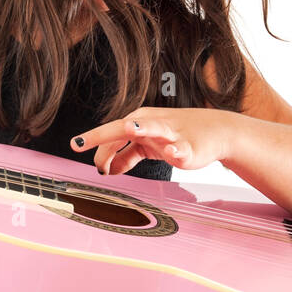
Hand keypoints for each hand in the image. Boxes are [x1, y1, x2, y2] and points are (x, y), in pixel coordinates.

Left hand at [70, 107, 234, 174]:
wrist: (215, 133)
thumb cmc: (177, 136)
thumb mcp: (147, 146)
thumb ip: (126, 156)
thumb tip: (108, 168)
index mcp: (137, 123)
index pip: (110, 133)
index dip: (93, 143)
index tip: (75, 147)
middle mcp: (150, 124)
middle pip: (122, 129)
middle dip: (101, 135)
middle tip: (80, 143)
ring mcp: (169, 133)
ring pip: (153, 128)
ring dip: (141, 128)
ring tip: (129, 128)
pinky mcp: (188, 145)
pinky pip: (181, 148)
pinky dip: (176, 150)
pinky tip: (171, 152)